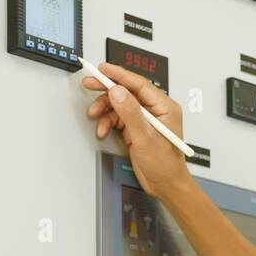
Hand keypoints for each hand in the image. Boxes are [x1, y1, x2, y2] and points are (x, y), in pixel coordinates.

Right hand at [82, 63, 192, 199]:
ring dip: (104, 110)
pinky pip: (117, 118)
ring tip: (95, 116)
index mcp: (164, 106)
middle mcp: (154, 110)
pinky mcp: (135, 128)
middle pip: (126, 91)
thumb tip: (117, 92)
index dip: (119, 74)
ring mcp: (144, 119)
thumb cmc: (165, 165)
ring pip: (118, 104)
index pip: (138, 83)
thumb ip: (130, 113)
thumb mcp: (146, 138)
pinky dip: (107, 122)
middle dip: (106, 89)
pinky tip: (103, 130)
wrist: (165, 186)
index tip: (102, 69)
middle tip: (89, 83)